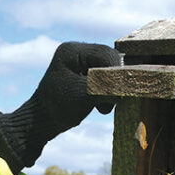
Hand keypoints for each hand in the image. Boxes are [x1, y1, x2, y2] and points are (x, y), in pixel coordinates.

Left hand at [0, 42, 121, 173]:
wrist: (41, 123)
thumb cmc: (57, 108)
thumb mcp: (84, 95)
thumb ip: (107, 86)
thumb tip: (133, 83)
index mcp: (72, 51)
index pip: (106, 54)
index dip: (117, 73)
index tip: (120, 94)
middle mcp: (76, 52)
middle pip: (110, 62)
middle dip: (114, 83)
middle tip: (109, 103)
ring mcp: (80, 63)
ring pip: (110, 72)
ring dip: (111, 90)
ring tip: (101, 106)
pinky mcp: (84, 75)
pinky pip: (105, 79)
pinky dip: (106, 93)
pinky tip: (99, 106)